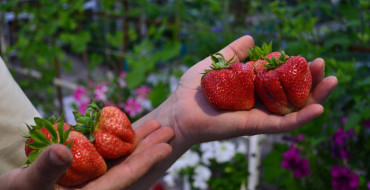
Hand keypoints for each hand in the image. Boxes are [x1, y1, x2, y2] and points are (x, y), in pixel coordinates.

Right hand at [0, 120, 173, 189]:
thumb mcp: (27, 184)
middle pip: (127, 166)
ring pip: (118, 158)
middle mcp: (95, 187)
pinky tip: (126, 129)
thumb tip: (64, 150)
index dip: (145, 161)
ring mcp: (90, 178)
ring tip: (154, 124)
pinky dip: (115, 141)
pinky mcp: (83, 170)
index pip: (123, 178)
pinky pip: (104, 155)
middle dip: (148, 148)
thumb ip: (45, 169)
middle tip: (167, 129)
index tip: (165, 146)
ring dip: (136, 141)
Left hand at [171, 35, 337, 143]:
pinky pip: (281, 124)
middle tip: (323, 65)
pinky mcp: (254, 127)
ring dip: (314, 97)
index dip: (293, 69)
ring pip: (293, 110)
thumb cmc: (194, 90)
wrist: (179, 110)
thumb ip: (234, 53)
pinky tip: (318, 108)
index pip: (279, 80)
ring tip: (330, 81)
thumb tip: (252, 38)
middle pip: (291, 94)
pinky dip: (301, 118)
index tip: (302, 55)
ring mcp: (258, 116)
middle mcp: (257, 103)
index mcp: (251, 89)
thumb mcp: (217, 64)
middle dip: (310, 80)